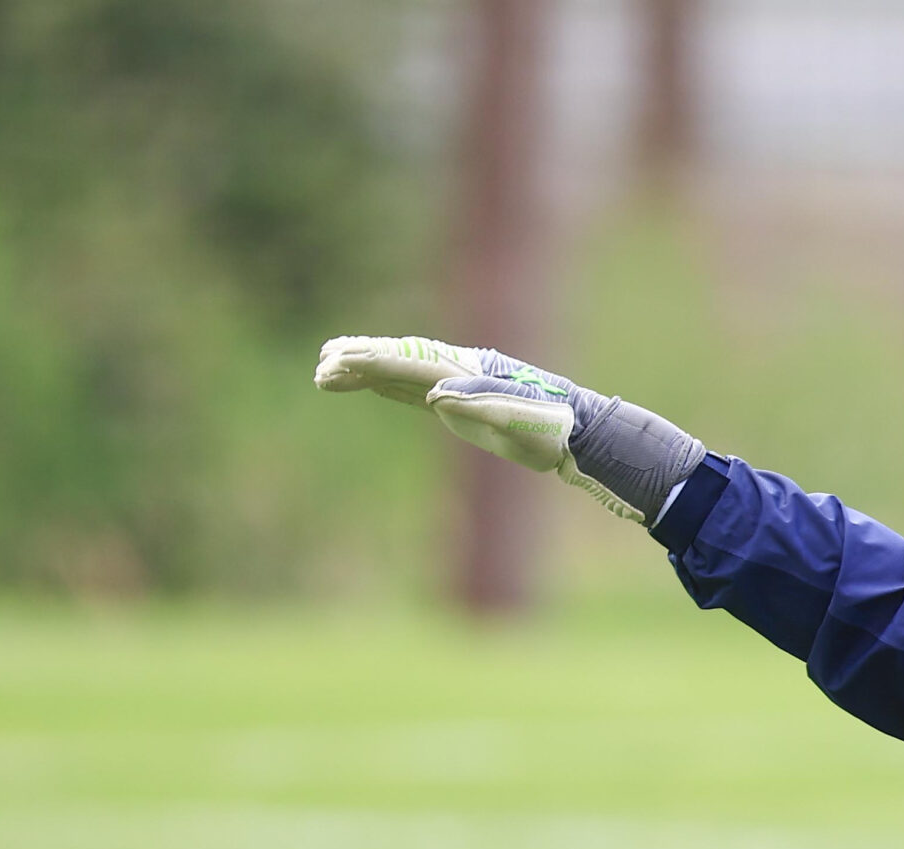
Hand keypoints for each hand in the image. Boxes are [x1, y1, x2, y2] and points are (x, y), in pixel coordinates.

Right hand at [314, 335, 703, 525]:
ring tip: (327, 370)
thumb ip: (478, 407)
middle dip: (359, 361)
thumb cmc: (552, 427)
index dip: (372, 363)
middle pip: (399, 360)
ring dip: (366, 370)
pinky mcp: (463, 402)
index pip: (410, 363)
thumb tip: (435, 397)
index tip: (338, 363)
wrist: (582, 432)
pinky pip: (415, 389)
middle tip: (322, 365)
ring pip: (402, 372)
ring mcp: (459, 383)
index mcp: (467, 372)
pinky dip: (387, 385)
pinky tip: (370, 384)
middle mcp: (459, 371)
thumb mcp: (519, 421)